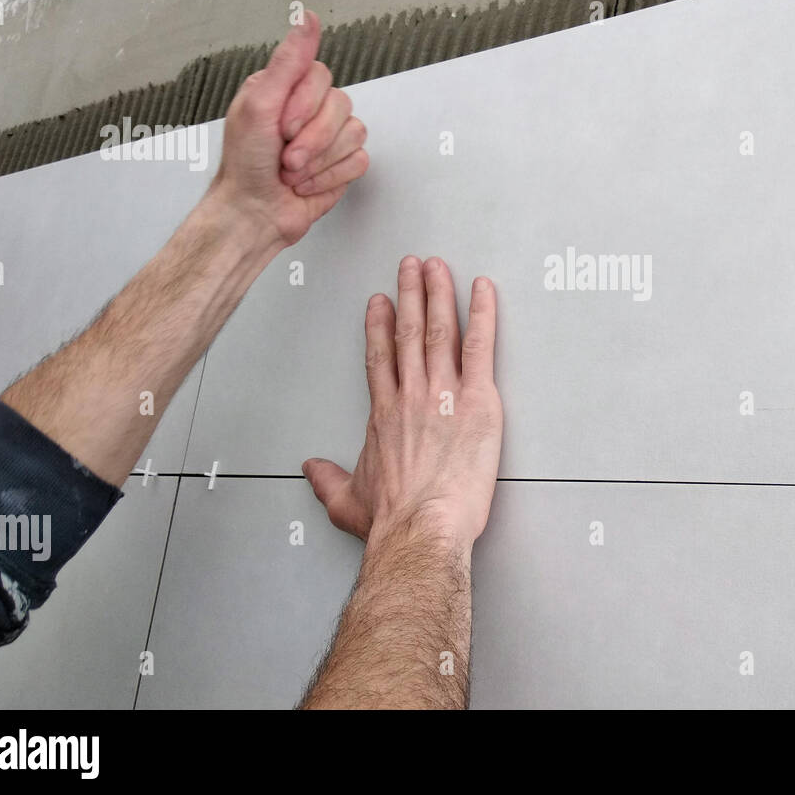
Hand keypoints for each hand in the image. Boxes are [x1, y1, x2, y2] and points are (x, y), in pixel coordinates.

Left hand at [209, 10, 368, 247]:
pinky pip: (359, 160)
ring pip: (355, 133)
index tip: (281, 126)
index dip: (305, 106)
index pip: (320, 75)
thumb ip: (287, 60)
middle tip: (285, 157)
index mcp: (284, 88)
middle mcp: (308, 108)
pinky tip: (308, 183)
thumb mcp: (259, 105)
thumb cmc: (246, 164)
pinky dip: (331, 177)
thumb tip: (306, 17)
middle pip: (341, 105)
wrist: (254, 213)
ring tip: (293, 172)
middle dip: (313, 139)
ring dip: (320, 161)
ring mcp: (328, 137)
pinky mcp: (341, 164)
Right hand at [303, 257, 502, 552]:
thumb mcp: (347, 501)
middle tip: (411, 266)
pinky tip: (484, 289)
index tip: (379, 302)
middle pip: (409, 332)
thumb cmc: (393, 519)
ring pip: (440, 329)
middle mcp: (410, 395)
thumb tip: (311, 470)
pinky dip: (483, 313)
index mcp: (384, 415)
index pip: (380, 358)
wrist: (421, 528)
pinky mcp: (477, 399)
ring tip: (438, 266)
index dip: (379, 326)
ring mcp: (443, 393)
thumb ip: (327, 481)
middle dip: (410, 294)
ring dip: (438, 293)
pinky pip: (482, 345)